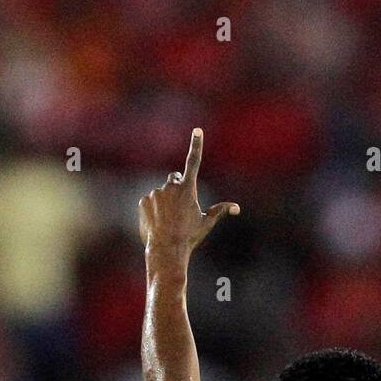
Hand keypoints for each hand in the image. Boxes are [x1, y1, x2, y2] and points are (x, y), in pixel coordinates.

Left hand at [138, 128, 239, 260]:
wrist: (167, 249)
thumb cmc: (189, 236)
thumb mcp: (206, 222)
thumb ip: (220, 210)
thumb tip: (236, 208)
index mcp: (188, 189)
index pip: (194, 161)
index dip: (196, 145)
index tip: (197, 130)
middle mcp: (171, 186)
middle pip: (174, 179)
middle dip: (177, 187)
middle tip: (180, 207)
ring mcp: (155, 193)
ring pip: (162, 192)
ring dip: (165, 202)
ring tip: (168, 221)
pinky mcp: (143, 201)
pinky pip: (149, 201)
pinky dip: (153, 209)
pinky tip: (158, 222)